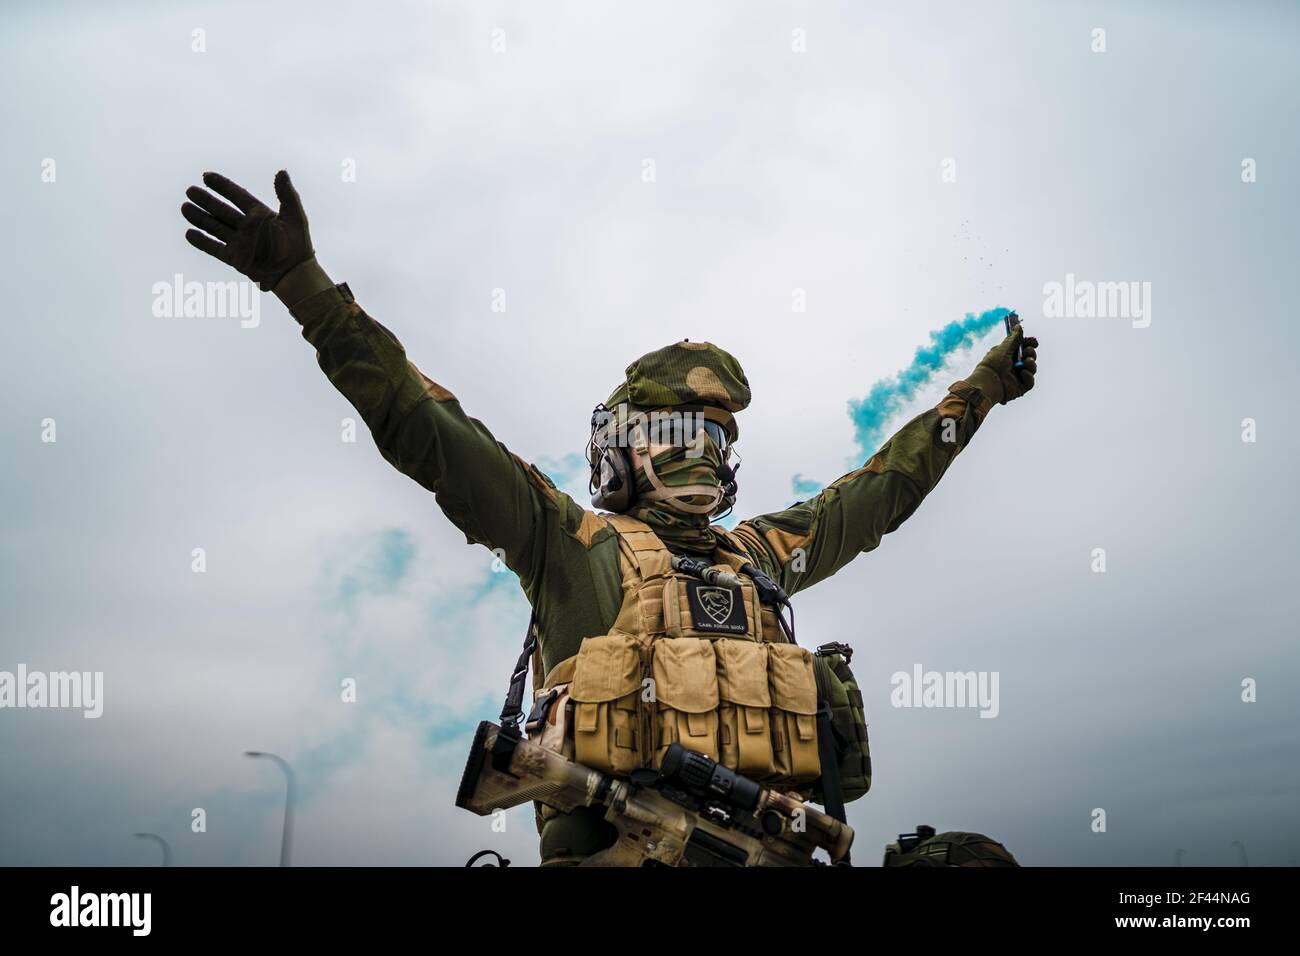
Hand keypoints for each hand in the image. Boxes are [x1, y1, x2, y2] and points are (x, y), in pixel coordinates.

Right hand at [182, 170, 312, 290]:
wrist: (295, 274)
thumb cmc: (298, 245)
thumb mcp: (295, 216)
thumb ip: (287, 194)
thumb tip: (281, 171)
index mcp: (260, 215)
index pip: (238, 196)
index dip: (222, 186)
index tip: (206, 176)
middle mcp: (248, 227)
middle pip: (222, 210)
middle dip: (206, 201)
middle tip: (190, 190)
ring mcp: (240, 243)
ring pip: (215, 227)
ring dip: (200, 218)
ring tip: (184, 207)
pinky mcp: (235, 259)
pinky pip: (214, 248)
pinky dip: (202, 242)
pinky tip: (189, 233)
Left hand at [968, 325, 1038, 403]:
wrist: (988, 382)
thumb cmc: (993, 364)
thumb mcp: (1004, 348)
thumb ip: (1013, 338)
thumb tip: (1018, 326)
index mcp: (1008, 355)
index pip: (1023, 347)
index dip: (1029, 344)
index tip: (1034, 342)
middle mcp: (1013, 366)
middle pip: (1030, 357)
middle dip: (1031, 352)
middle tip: (1026, 352)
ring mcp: (1017, 377)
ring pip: (1032, 369)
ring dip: (1031, 364)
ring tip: (1026, 362)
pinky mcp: (1020, 388)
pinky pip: (1030, 382)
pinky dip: (1028, 377)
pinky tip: (1023, 373)